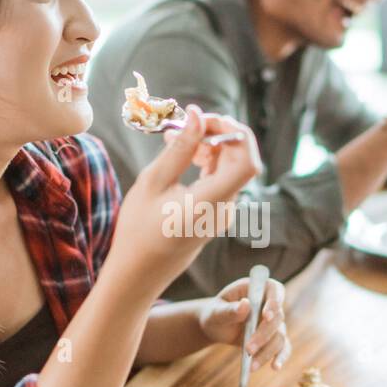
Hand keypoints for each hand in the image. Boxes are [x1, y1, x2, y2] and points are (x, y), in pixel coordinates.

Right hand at [109, 107, 261, 297]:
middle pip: (241, 158)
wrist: (139, 272)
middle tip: (187, 122)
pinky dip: (206, 159)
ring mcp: (224, 211)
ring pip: (230, 165)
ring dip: (209, 144)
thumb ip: (180, 148)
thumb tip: (198, 114)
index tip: (206, 119)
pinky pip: (221, 176)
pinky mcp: (217, 211)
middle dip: (218, 132)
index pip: (247, 162)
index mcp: (210, 203)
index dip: (235, 133)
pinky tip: (182, 152)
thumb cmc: (139, 230)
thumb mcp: (153, 182)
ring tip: (174, 137)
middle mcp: (225, 208)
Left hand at [199, 276, 289, 370]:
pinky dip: (280, 357)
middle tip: (248, 349)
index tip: (266, 316)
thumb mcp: (216, 312)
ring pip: (279, 336)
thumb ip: (229, 310)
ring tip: (252, 366)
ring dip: (267, 351)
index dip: (274, 301)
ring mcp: (273, 323)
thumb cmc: (215, 314)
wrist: (216, 327)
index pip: (274, 289)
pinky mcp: (273, 338)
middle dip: (263, 335)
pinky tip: (275, 367)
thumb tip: (245, 305)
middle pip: (277, 318)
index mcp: (256, 289)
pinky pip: (282, 347)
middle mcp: (269, 305)